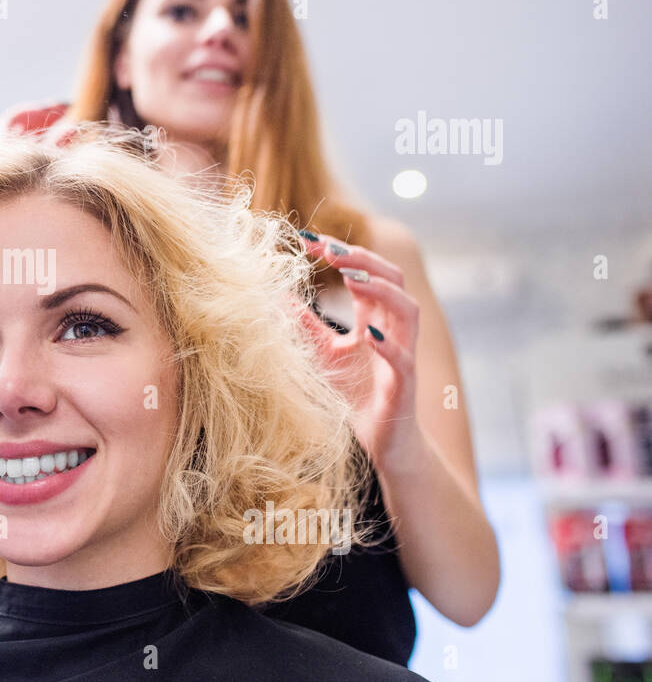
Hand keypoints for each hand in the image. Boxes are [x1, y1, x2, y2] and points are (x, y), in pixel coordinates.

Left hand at [294, 230, 422, 472]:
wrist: (381, 442)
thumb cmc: (354, 394)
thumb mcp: (322, 354)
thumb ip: (305, 325)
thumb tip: (273, 295)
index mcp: (374, 317)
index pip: (363, 273)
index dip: (340, 253)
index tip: (307, 239)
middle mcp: (392, 329)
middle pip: (392, 278)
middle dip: (362, 259)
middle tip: (329, 249)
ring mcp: (402, 355)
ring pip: (408, 309)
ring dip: (381, 290)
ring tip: (351, 278)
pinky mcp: (403, 386)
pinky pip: (403, 359)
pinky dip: (388, 344)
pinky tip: (369, 334)